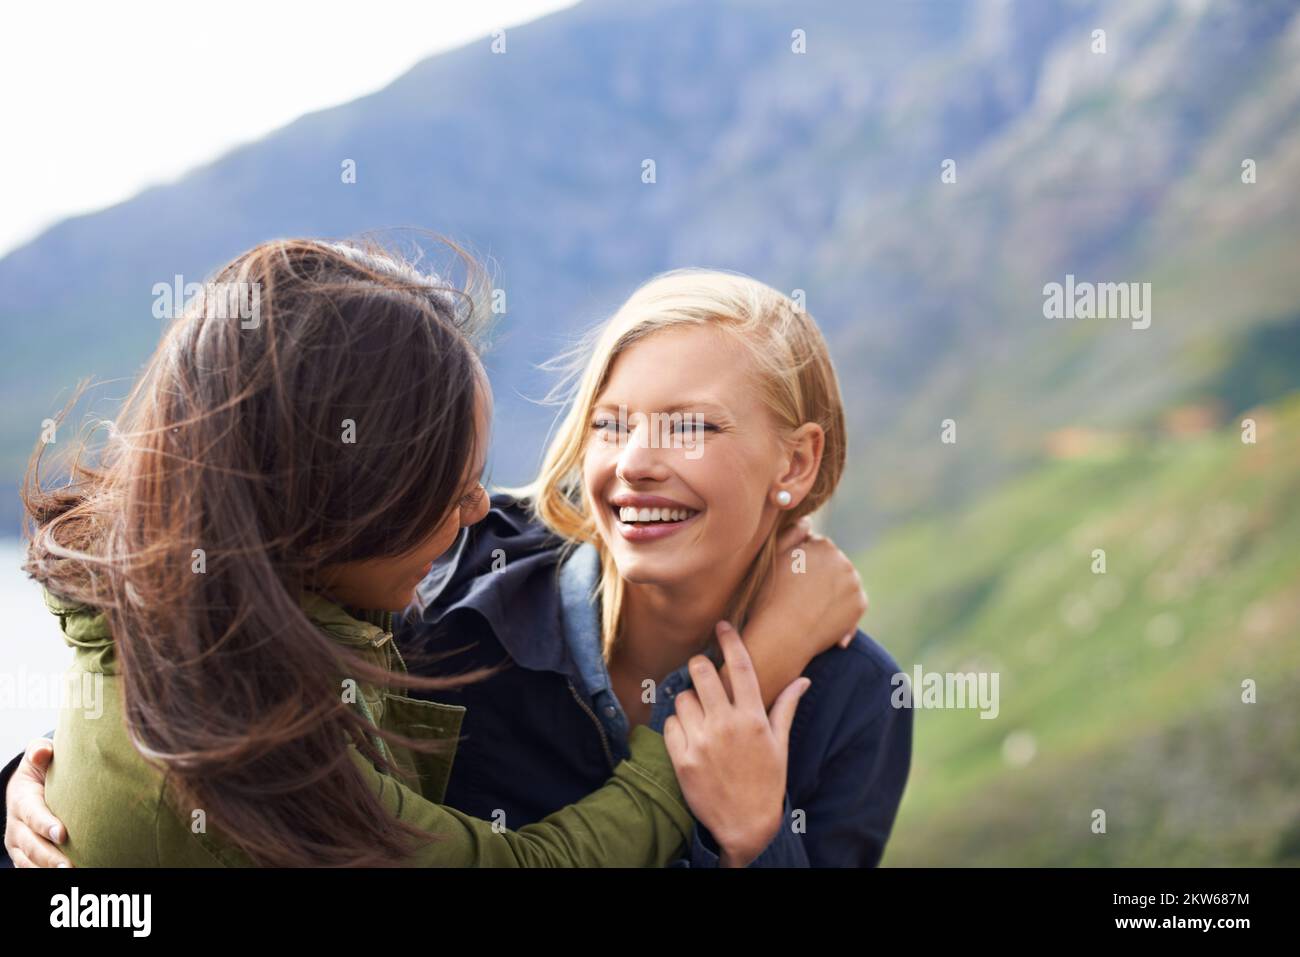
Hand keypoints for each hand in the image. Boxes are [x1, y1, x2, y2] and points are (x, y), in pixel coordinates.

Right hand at [3, 738, 70, 867]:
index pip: (33, 814)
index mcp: (22, 800)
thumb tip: (42, 751)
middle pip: (31, 845)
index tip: (62, 834)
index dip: (45, 825)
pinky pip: (30, 869)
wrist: (29, 788)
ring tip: (71, 875)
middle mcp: (16, 825)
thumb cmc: (42, 770)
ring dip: (48, 870)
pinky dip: (44, 875)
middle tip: (70, 865)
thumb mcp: (38, 757)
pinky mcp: (23, 855)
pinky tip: (65, 878)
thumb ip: (40, 752)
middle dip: (49, 857)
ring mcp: (18, 843)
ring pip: (29, 862)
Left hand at [664, 620, 808, 867]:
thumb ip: (785, 707)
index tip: (722, 625)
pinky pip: (670, 725)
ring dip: (688, 701)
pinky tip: (689, 737)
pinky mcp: (682, 759)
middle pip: (702, 672)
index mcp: (753, 718)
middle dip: (699, 665)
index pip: (741, 668)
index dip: (730, 641)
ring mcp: (703, 741)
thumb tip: (804, 679)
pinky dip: (676, 727)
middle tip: (700, 670)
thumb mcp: (780, 744)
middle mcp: (727, 725)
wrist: (745, 825)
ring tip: (699, 717)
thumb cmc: (766, 782)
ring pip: (683, 698)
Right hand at [755, 517, 868, 651]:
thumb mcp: (772, 559)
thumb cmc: (769, 596)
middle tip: (799, 597)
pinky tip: (822, 623)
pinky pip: (851, 604)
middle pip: (832, 565)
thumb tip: (808, 522)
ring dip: (832, 592)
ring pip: (843, 583)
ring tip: (810, 610)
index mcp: (823, 545)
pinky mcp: (860, 605)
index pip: (815, 549)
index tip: (791, 580)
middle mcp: (844, 561)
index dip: (801, 564)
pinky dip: (842, 612)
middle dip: (820, 576)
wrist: (782, 636)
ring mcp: (854, 583)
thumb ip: (790, 533)